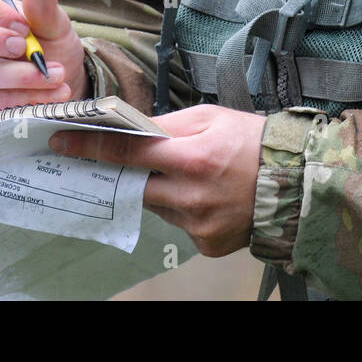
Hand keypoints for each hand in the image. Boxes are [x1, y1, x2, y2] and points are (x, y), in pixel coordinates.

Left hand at [49, 105, 264, 256]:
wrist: (299, 183)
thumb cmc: (256, 142)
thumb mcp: (212, 117)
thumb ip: (168, 125)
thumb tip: (131, 130)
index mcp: (194, 158)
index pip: (128, 151)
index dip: (91, 146)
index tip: (62, 142)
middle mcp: (192, 196)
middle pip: (134, 185)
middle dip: (123, 171)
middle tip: (115, 160)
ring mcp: (198, 225)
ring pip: (156, 205)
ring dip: (160, 189)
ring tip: (190, 174)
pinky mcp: (206, 244)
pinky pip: (178, 223)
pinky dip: (183, 207)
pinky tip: (207, 196)